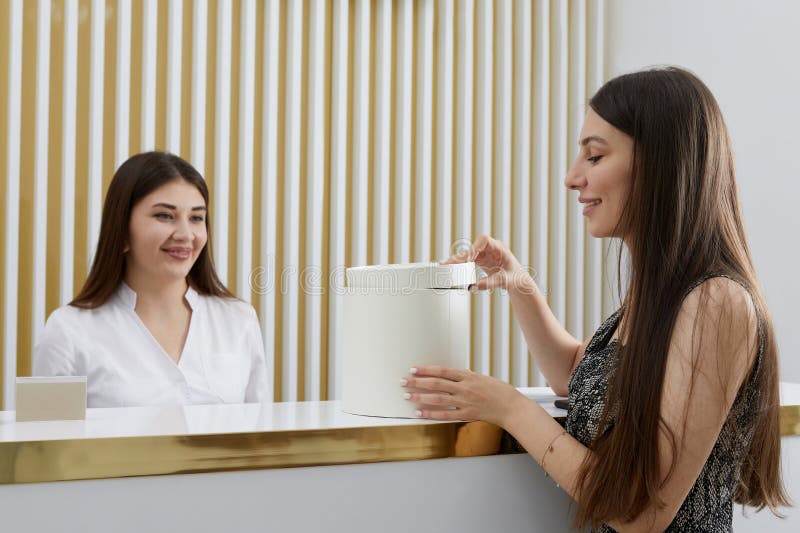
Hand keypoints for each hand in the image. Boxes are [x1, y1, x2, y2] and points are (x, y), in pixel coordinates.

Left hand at [401, 365, 525, 426]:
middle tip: (404, 381)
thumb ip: (465, 377)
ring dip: (420, 397)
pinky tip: (419, 412)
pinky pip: (445, 414)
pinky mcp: (467, 414)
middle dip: (418, 382)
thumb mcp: (481, 378)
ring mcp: (465, 402)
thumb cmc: (498, 391)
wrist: (511, 406)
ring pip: (438, 399)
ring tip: (407, 396)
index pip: (442, 371)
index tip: (414, 369)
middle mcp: (464, 388)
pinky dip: (431, 414)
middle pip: (436, 384)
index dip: (426, 370)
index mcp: (468, 376)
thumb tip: (450, 375)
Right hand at [441, 234, 528, 290]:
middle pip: (471, 248)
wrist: (518, 281)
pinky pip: (467, 260)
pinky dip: (459, 265)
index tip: (466, 257)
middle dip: (459, 256)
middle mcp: (490, 248)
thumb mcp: (505, 281)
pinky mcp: (480, 260)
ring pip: (467, 254)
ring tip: (444, 266)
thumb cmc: (515, 278)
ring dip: (456, 260)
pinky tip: (450, 268)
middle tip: (446, 264)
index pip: (483, 241)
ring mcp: (484, 253)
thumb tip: (475, 286)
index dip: (473, 248)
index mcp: (499, 247)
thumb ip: (491, 282)